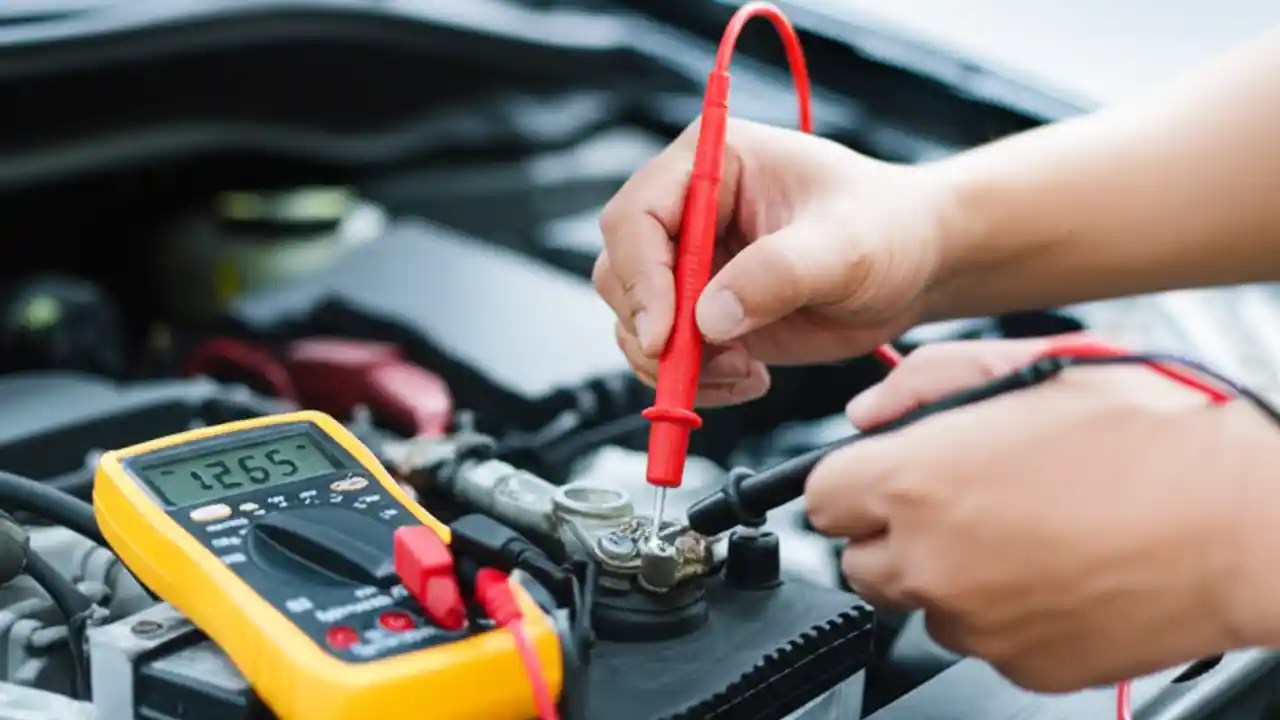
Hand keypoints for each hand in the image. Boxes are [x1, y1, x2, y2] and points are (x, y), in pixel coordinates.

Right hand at [594, 118, 956, 406]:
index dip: (641, 277)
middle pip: (620, 271)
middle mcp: (687, 210)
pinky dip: (693, 379)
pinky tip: (749, 378)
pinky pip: (666, 354)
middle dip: (654, 327)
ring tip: (744, 371)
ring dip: (675, 362)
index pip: (636, 216)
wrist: (916, 264)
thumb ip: (778, 274)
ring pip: (635, 320)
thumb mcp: (845, 246)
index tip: (667, 334)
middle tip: (707, 362)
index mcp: (711, 162)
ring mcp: (692, 264)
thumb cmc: (888, 229)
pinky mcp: (703, 312)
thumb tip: (708, 319)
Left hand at [806, 340, 1279, 691]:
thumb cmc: (1149, 436)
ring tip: (1021, 530)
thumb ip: (925, 383)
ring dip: (947, 573)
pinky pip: (979, 638)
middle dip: (892, 531)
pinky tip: (1054, 568)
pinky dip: (1000, 611)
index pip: (818, 499)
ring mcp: (973, 623)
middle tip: (958, 501)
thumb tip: (867, 412)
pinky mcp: (1018, 667)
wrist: (1243, 521)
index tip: (882, 479)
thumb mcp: (1027, 368)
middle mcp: (928, 561)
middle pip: (858, 560)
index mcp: (914, 482)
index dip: (852, 483)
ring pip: (918, 603)